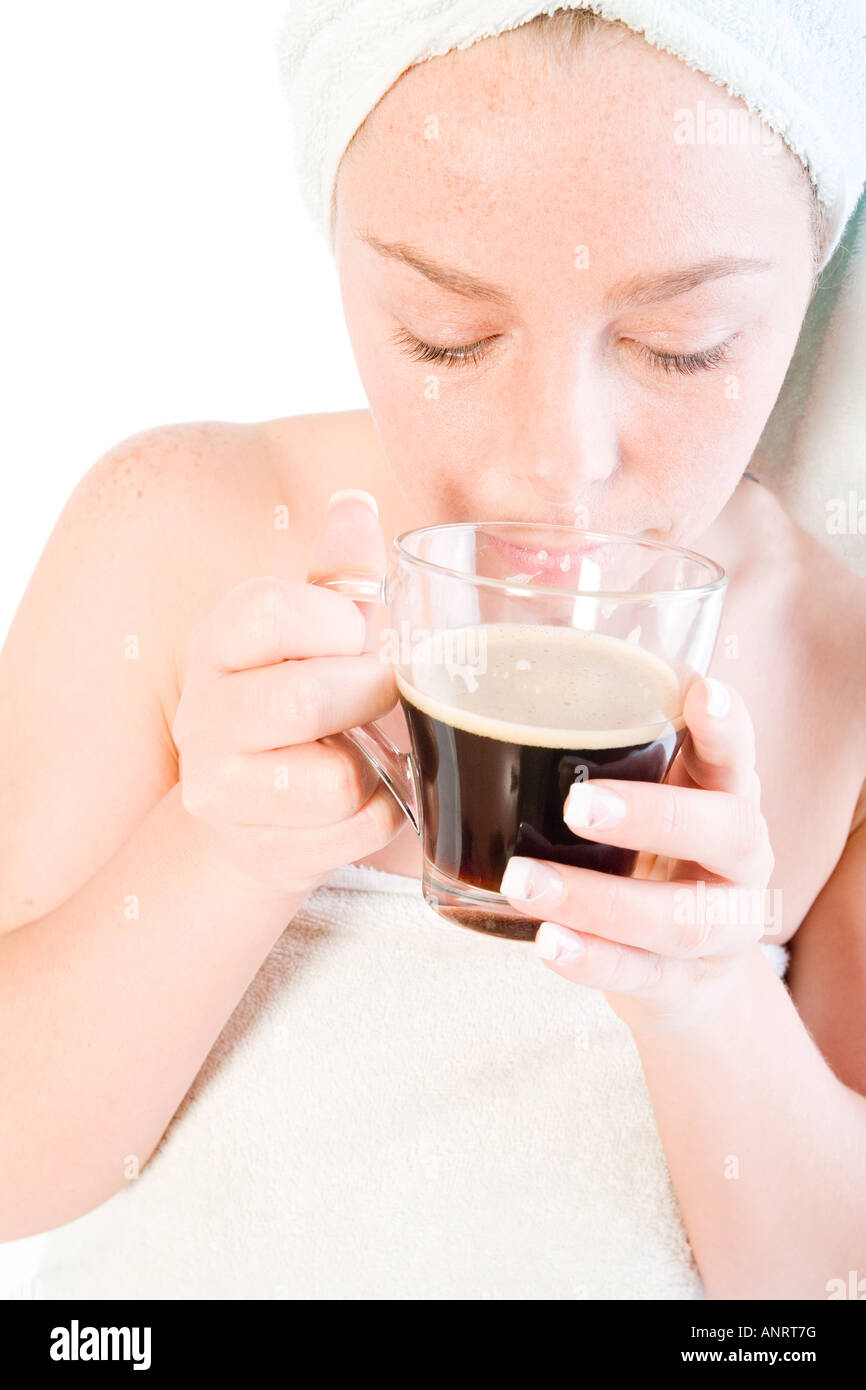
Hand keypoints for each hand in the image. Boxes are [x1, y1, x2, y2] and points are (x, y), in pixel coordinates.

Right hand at [171, 494, 404, 896]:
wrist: (255, 812)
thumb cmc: (298, 701)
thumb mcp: (312, 633)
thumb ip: (340, 575)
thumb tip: (355, 504)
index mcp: (218, 642)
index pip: (269, 611)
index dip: (338, 622)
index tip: (360, 635)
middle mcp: (205, 715)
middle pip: (306, 699)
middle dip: (372, 695)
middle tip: (387, 693)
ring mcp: (223, 789)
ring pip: (335, 780)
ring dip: (380, 765)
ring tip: (371, 750)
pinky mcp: (259, 849)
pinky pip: (355, 830)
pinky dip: (384, 813)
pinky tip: (369, 795)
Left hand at [499, 677, 775, 1037]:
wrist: (690, 973)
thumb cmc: (654, 856)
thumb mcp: (650, 799)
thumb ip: (606, 751)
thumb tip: (487, 688)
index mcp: (728, 797)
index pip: (738, 753)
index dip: (726, 725)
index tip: (701, 690)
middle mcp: (739, 860)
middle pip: (726, 833)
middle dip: (653, 817)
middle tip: (577, 804)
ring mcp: (719, 928)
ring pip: (677, 918)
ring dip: (596, 900)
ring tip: (523, 881)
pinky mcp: (681, 983)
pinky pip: (641, 975)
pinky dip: (592, 960)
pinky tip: (546, 943)